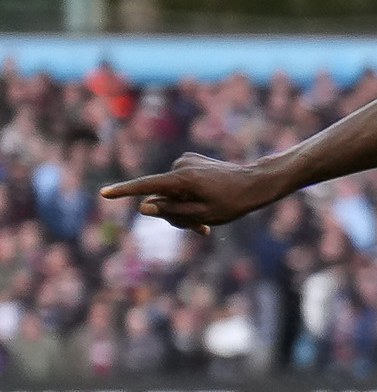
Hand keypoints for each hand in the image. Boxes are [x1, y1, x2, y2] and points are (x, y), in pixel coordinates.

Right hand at [100, 153, 279, 232]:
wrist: (257, 182)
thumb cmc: (233, 202)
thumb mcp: (203, 214)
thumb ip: (172, 211)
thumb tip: (144, 206)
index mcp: (181, 179)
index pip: (146, 186)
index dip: (124, 192)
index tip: (104, 193)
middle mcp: (180, 166)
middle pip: (161, 196)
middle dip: (174, 214)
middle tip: (199, 230)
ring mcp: (186, 162)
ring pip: (171, 192)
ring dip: (183, 208)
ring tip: (207, 220)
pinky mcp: (191, 162)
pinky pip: (180, 184)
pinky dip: (188, 197)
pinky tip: (207, 205)